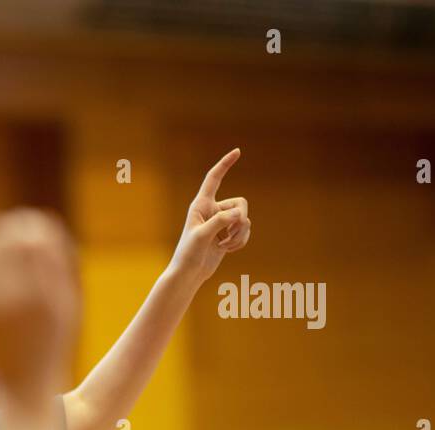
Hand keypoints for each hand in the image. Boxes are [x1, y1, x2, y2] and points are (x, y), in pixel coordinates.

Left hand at [0, 207, 79, 405]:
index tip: (23, 227)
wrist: (21, 391)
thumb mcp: (67, 306)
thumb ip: (58, 263)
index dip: (26, 225)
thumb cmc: (49, 346)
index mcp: (48, 296)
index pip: (34, 239)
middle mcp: (18, 301)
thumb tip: (39, 222)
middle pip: (3, 241)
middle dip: (1, 230)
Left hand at [169, 147, 250, 284]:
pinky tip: (228, 250)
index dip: (224, 164)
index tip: (237, 151)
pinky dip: (241, 241)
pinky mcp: (228, 234)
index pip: (214, 179)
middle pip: (241, 203)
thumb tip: (240, 214)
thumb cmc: (189, 254)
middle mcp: (212, 210)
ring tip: (226, 246)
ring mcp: (221, 222)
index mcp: (201, 205)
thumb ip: (220, 222)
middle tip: (229, 234)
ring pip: (245, 219)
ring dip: (240, 234)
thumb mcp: (202, 236)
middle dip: (240, 219)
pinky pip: (245, 231)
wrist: (189, 273)